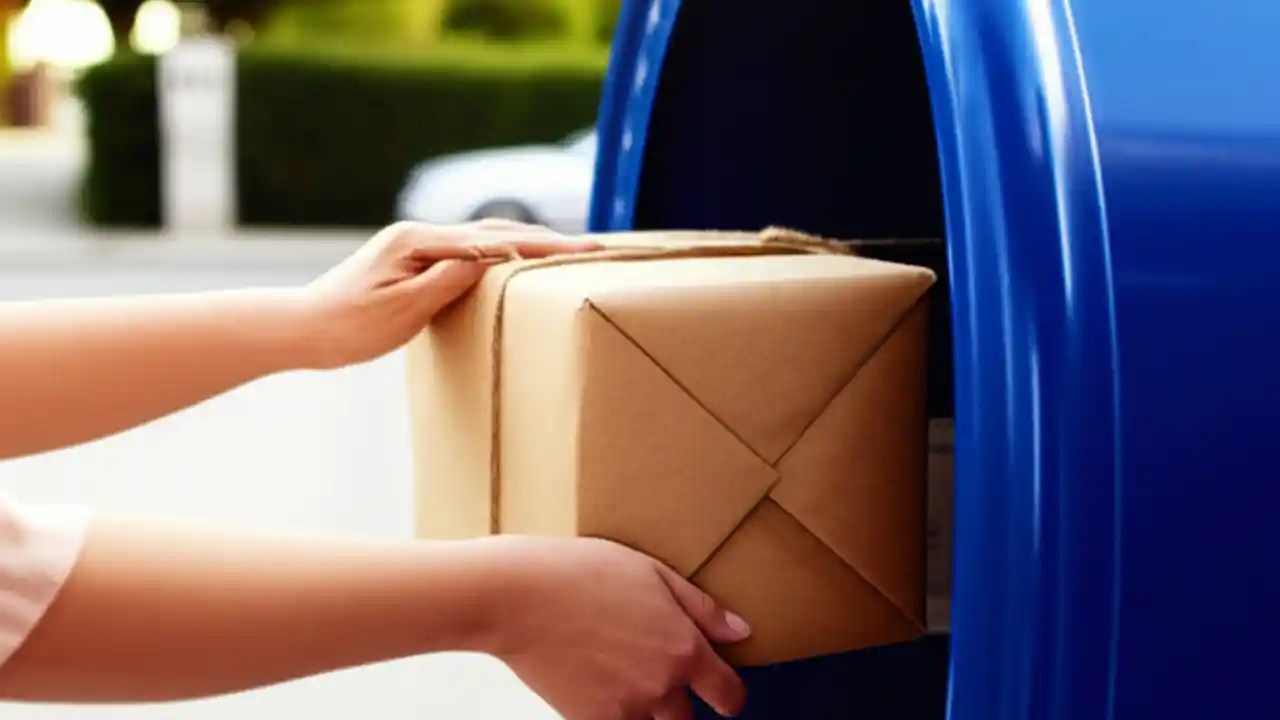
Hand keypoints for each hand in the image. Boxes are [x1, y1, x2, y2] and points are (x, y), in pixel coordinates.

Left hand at [301, 220, 599, 368]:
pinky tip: (519, 265)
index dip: (543, 246)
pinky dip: (502, 255)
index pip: (494, 241)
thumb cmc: (347, 326)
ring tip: (568, 252)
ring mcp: (417, 246)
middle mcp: (420, 235)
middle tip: (593, 247)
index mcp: (419, 242)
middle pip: (496, 231)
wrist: (303, 328)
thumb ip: (447, 281)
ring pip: (485, 238)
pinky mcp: (415, 261)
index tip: (584, 248)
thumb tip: (490, 259)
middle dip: (546, 240)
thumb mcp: (401, 310)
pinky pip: (469, 253)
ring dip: (527, 243)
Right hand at [477, 536, 750, 719]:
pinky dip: (609, 714)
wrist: (517, 595)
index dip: (729, 698)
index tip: (723, 698)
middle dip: (677, 706)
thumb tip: (740, 633)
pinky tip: (590, 683)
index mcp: (683, 646)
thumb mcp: (650, 572)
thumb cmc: (581, 572)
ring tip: (615, 673)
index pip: (729, 695)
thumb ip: (701, 608)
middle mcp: (661, 683)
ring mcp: (625, 706)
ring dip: (642, 710)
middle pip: (685, 719)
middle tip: (650, 674)